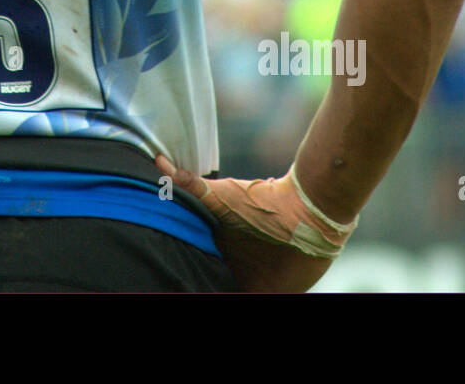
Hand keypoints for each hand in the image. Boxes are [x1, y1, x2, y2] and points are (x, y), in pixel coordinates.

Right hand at [156, 155, 347, 291]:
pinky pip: (248, 302)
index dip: (181, 271)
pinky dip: (234, 301)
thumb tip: (157, 160)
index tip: (161, 274)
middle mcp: (230, 265)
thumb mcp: (219, 194)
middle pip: (206, 280)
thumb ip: (189, 183)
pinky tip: (226, 297)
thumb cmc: (262, 201)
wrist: (307, 214)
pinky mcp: (270, 293)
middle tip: (171, 286)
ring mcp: (250, 281)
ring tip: (189, 291)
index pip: (192, 265)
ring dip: (214, 291)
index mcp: (215, 246)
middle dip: (195, 282)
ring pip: (224, 290)